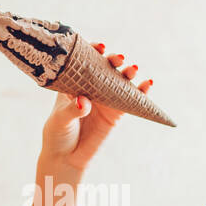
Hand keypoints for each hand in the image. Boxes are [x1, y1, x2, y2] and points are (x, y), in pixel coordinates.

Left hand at [38, 45, 153, 173]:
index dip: (93, 50)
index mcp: (74, 82)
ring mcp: (105, 99)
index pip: (84, 60)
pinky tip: (148, 84)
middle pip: (105, 67)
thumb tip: (84, 102)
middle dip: (113, 60)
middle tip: (118, 58)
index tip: (100, 47)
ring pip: (120, 80)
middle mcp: (91, 86)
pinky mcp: (117, 113)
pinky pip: (131, 99)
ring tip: (132, 69)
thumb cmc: (57, 134)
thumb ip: (71, 110)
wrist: (65, 158)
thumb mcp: (60, 120)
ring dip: (128, 72)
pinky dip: (141, 91)